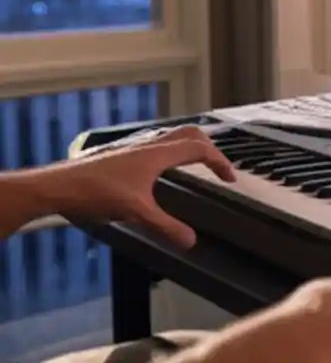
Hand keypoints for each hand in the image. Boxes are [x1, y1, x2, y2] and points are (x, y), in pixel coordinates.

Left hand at [44, 126, 234, 247]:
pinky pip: (155, 147)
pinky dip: (169, 154)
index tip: (230, 178)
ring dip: (188, 147)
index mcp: (158, 154)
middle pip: (188, 134)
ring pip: (170, 138)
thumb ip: (165, 226)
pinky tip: (159, 173)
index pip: (199, 148)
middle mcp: (148, 146)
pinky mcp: (120, 157)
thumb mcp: (135, 212)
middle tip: (217, 166)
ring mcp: (133, 149)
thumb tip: (192, 241)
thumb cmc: (96, 193)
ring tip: (195, 165)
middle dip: (209, 147)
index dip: (219, 162)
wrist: (56, 187)